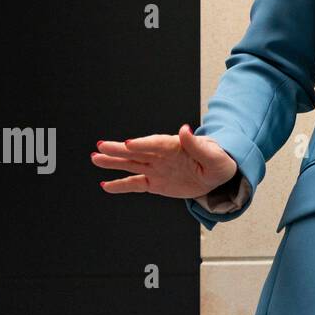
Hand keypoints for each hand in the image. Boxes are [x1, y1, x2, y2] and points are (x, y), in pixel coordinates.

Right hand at [92, 124, 238, 198]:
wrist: (218, 175)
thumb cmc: (218, 161)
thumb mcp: (214, 155)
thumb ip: (197, 144)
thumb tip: (186, 129)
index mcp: (176, 146)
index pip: (156, 143)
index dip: (142, 143)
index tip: (128, 143)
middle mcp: (162, 155)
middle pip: (137, 151)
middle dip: (119, 149)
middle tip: (101, 146)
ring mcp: (156, 168)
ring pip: (131, 164)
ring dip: (113, 162)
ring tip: (96, 158)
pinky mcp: (155, 182)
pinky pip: (135, 184)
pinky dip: (121, 185)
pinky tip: (106, 185)